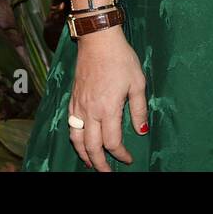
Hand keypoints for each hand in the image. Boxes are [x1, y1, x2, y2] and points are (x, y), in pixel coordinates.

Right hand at [68, 25, 148, 170]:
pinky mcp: (73, 100)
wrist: (98, 41)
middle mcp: (90, 111)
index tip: (129, 158)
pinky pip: (71, 126)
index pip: (112, 142)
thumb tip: (141, 130)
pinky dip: (75, 139)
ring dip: (84, 155)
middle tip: (108, 172)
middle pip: (92, 147)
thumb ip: (139, 109)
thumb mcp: (138, 82)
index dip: (121, 154)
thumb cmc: (121, 59)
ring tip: (92, 163)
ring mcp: (79, 106)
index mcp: (108, 109)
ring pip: (77, 140)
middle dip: (100, 164)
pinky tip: (81, 142)